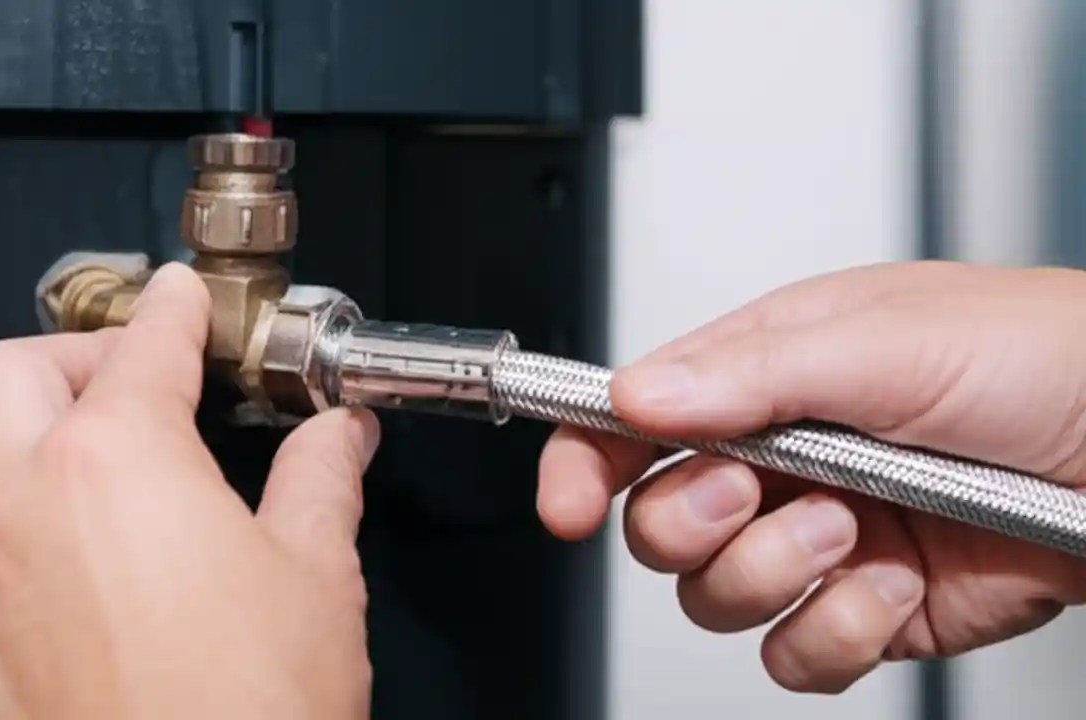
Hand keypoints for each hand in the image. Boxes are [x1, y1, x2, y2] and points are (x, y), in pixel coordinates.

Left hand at [0, 263, 378, 718]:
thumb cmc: (247, 716)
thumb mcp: (315, 576)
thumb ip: (321, 482)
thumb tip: (337, 439)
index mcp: (118, 463)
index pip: (143, 345)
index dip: (173, 309)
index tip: (183, 300)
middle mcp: (26, 511)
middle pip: (11, 374)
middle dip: (78, 356)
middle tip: (135, 375)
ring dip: (25, 448)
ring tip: (94, 470)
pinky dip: (3, 551)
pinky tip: (58, 580)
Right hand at [538, 261, 1085, 692]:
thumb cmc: (1034, 356)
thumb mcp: (884, 339)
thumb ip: (747, 372)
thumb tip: (636, 397)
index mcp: (762, 376)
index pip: (632, 419)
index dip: (582, 462)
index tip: (567, 502)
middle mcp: (780, 460)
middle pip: (657, 523)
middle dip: (693, 520)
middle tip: (753, 493)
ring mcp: (819, 539)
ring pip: (716, 596)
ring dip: (775, 572)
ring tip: (852, 530)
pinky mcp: (866, 609)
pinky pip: (796, 655)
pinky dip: (837, 634)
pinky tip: (889, 584)